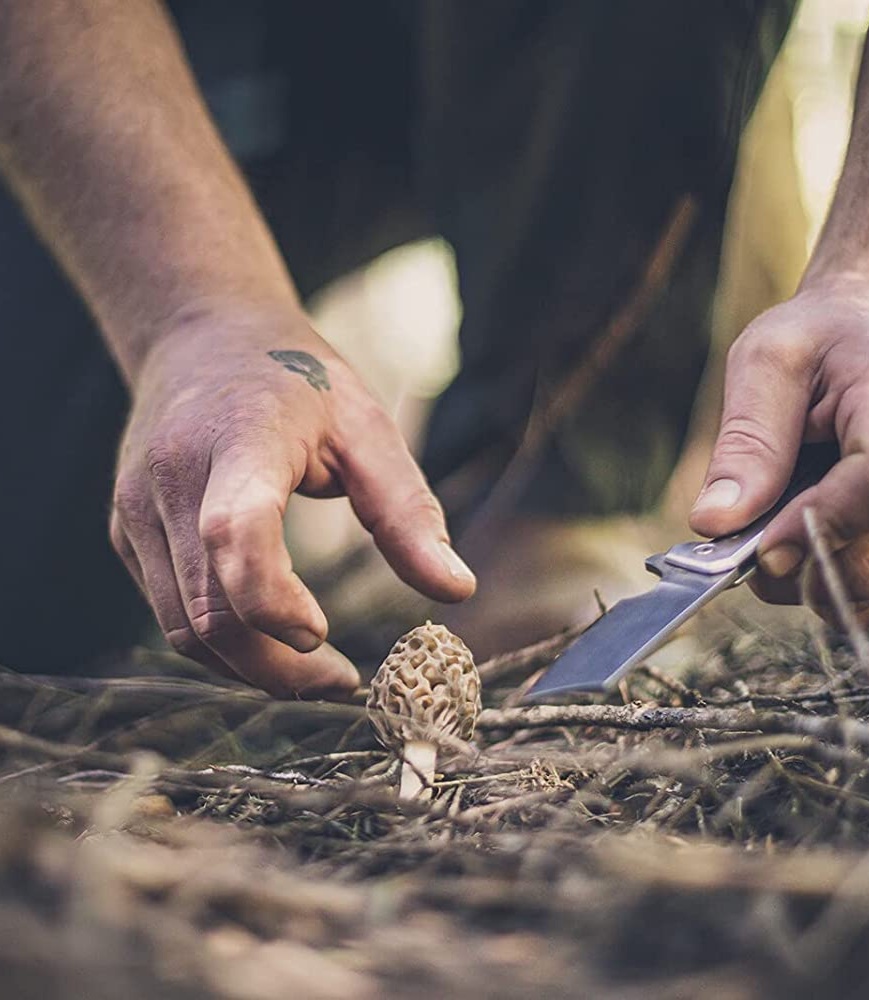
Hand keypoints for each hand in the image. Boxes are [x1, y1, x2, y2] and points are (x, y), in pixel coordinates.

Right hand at [110, 302, 475, 697]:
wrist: (202, 334)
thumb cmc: (296, 380)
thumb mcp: (366, 426)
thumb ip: (408, 511)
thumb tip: (459, 591)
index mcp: (236, 440)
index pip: (235, 533)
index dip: (273, 599)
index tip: (324, 634)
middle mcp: (168, 479)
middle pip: (207, 609)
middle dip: (277, 665)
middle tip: (341, 682)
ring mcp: (136, 510)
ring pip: (183, 627)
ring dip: (250, 668)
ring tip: (316, 671)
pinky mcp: (128, 533)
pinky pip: (171, 611)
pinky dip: (223, 643)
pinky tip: (273, 640)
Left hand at [689, 279, 868, 623]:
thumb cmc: (820, 341)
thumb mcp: (765, 363)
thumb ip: (745, 443)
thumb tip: (715, 523)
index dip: (820, 524)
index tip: (760, 542)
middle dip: (795, 566)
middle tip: (746, 539)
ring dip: (806, 574)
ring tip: (783, 518)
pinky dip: (828, 575)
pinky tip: (811, 528)